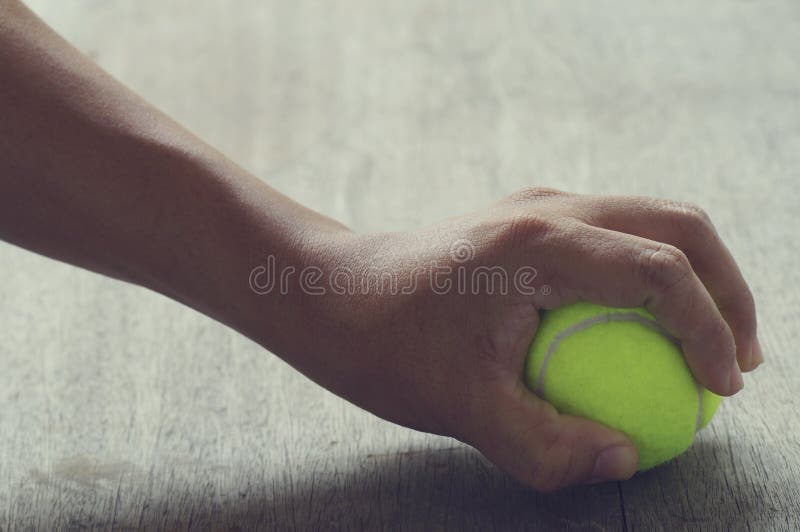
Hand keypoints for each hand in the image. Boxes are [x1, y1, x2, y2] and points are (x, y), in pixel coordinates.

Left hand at [287, 187, 760, 490]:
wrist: (327, 292)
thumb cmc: (385, 346)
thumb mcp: (461, 411)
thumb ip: (545, 447)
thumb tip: (624, 458)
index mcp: (540, 243)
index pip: (661, 271)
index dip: (711, 329)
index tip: (722, 389)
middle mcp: (548, 208)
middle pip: (678, 225)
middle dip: (728, 289)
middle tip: (739, 360)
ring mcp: (538, 207)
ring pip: (651, 220)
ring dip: (695, 275)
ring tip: (707, 342)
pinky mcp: (528, 220)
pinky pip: (615, 236)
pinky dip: (651, 275)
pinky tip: (642, 328)